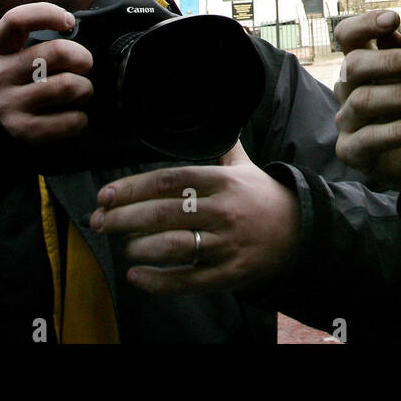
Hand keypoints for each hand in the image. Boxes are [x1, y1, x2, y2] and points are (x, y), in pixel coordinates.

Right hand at [0, 2, 93, 142]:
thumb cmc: (5, 85)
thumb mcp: (5, 57)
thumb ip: (33, 43)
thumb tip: (75, 30)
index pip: (17, 20)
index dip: (47, 13)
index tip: (68, 21)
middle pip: (58, 51)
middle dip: (83, 58)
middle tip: (83, 66)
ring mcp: (9, 104)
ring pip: (69, 85)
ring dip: (85, 89)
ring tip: (80, 92)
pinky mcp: (22, 131)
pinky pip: (70, 120)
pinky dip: (80, 119)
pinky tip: (72, 116)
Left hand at [89, 140, 299, 293]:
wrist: (301, 233)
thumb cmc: (264, 199)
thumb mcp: (247, 168)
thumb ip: (224, 148)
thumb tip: (213, 119)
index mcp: (224, 182)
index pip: (171, 181)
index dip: (134, 187)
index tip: (106, 195)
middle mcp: (223, 211)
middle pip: (164, 213)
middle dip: (123, 218)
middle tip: (99, 221)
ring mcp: (226, 244)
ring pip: (173, 246)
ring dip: (138, 247)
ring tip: (122, 246)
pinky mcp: (228, 273)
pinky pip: (187, 280)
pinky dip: (157, 281)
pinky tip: (136, 276)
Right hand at [333, 10, 400, 232]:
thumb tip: (390, 33)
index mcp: (363, 64)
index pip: (347, 36)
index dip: (364, 24)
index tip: (393, 19)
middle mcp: (347, 89)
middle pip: (353, 66)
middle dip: (392, 61)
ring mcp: (346, 120)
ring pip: (362, 101)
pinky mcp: (350, 151)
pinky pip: (369, 138)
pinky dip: (400, 130)